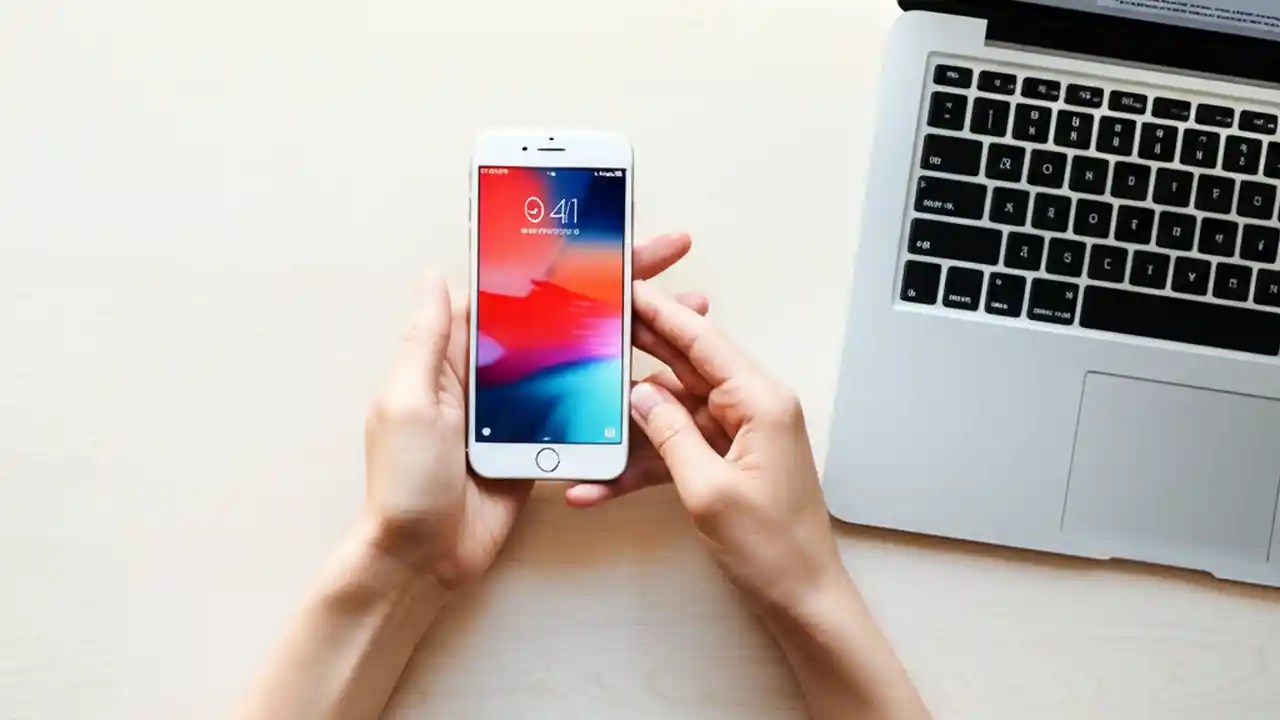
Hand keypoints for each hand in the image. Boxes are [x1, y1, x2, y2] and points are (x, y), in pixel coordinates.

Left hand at [362, 234, 705, 591]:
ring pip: (589, 359)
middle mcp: (499, 373)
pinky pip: (591, 411)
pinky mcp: (545, 444)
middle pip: (569, 316)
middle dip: (623, 283)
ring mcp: (527, 408)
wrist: (419, 559)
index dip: (573, 259)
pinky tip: (665, 380)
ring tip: (689, 314)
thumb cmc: (405, 481)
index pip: (527, 290)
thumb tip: (435, 274)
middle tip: (673, 252)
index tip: (614, 233)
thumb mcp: (407, 400)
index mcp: (463, 353)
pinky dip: (627, 393)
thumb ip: (429, 339)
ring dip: (638, 335)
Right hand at [568, 281, 844, 612]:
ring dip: (629, 428)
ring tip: (582, 423)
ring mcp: (738, 434)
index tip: (627, 288)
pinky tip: (599, 485)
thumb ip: (669, 434)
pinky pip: (675, 448)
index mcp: (760, 401)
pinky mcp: (725, 460)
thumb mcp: (708, 490)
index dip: (661, 312)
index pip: (702, 341)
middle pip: (684, 366)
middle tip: (593, 329)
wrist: (801, 597)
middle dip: (637, 352)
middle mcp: (752, 407)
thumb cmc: (772, 548)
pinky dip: (641, 464)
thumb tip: (638, 393)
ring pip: (671, 411)